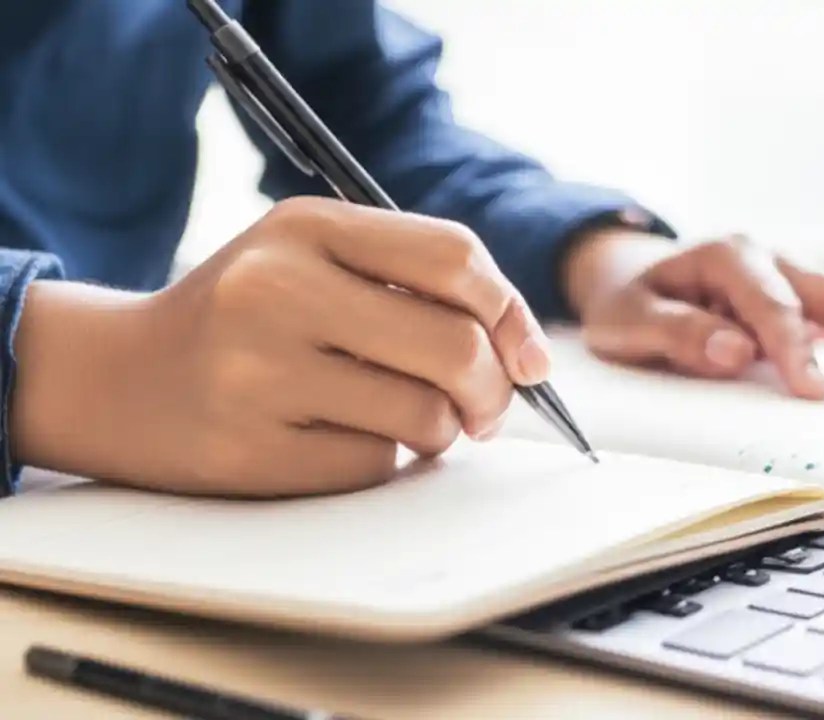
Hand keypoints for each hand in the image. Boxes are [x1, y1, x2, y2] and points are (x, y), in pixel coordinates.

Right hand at [12, 197, 549, 495]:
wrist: (120, 379)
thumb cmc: (246, 315)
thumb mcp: (314, 257)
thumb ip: (414, 280)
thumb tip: (525, 354)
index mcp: (307, 227)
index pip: (454, 257)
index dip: (512, 313)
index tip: (529, 357)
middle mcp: (278, 290)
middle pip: (455, 344)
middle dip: (495, 389)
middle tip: (487, 408)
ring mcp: (259, 373)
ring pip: (426, 415)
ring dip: (441, 429)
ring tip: (408, 419)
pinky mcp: (252, 451)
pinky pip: (376, 463)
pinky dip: (384, 458)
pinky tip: (344, 438)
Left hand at [562, 229, 823, 399]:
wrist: (637, 276)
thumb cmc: (632, 302)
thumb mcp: (629, 319)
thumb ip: (676, 332)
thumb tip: (732, 350)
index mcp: (730, 255)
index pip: (773, 305)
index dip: (794, 348)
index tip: (813, 393)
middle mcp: (777, 258)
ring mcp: (803, 276)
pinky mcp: (817, 301)